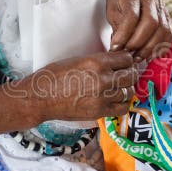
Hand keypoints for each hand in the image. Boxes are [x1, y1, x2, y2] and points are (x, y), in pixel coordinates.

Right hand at [23, 51, 138, 121]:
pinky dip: (122, 104)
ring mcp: (103, 97)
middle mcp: (103, 79)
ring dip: (125, 90)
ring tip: (118, 89)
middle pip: (131, 75)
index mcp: (96, 62)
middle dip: (129, 74)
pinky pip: (123, 108)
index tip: (124, 63)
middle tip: (124, 76)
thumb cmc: (54, 77)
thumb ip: (98, 61)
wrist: (40, 97)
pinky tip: (116, 101)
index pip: (126, 58)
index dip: (126, 61)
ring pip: (128, 91)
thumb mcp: (77, 60)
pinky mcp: (100, 111)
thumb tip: (115, 62)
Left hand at [106, 0, 171, 61]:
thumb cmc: (117, 3)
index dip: (124, 35)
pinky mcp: (167, 15)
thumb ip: (118, 29)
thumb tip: (120, 50)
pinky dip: (161, 46)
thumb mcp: (111, 12)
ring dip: (151, 47)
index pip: (132, 16)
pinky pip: (170, 33)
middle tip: (129, 54)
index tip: (116, 47)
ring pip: (163, 29)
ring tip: (138, 57)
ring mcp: (161, 5)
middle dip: (139, 42)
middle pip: (152, 22)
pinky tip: (150, 54)